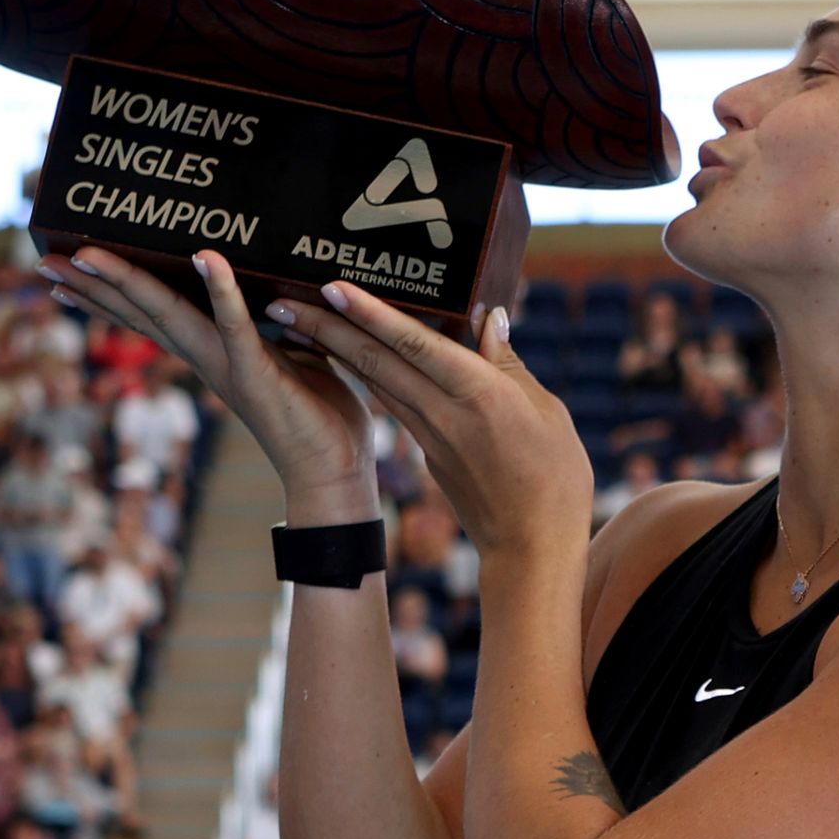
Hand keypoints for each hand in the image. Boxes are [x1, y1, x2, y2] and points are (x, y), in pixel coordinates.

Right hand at [39, 247, 374, 500]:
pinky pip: (237, 326)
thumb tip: (280, 290)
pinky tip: (205, 258)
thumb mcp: (296, 356)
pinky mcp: (258, 373)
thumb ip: (279, 324)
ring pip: (169, 315)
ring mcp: (227, 366)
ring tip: (92, 253)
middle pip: (141, 314)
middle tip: (48, 260)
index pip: (152, 316)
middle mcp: (208, 359)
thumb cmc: (319, 416)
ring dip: (130, 283)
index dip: (111, 292)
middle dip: (94, 286)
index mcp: (213, 353)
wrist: (337, 472)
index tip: (73, 266)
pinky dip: (222, 291)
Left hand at [259, 276, 590, 558]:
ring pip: (376, 382)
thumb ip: (510, 364)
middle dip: (327, 327)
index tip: (333, 288)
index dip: (372, 314)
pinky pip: (394, 404)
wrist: (532, 550)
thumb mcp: (547, 412)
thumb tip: (489, 321)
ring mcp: (430, 437)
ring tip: (300, 322)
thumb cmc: (555, 480)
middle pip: (377, 362)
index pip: (414, 345)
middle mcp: (444, 414)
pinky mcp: (429, 454)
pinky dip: (368, 376)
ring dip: (335, 351)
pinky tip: (353, 358)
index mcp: (479, 395)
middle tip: (282, 298)